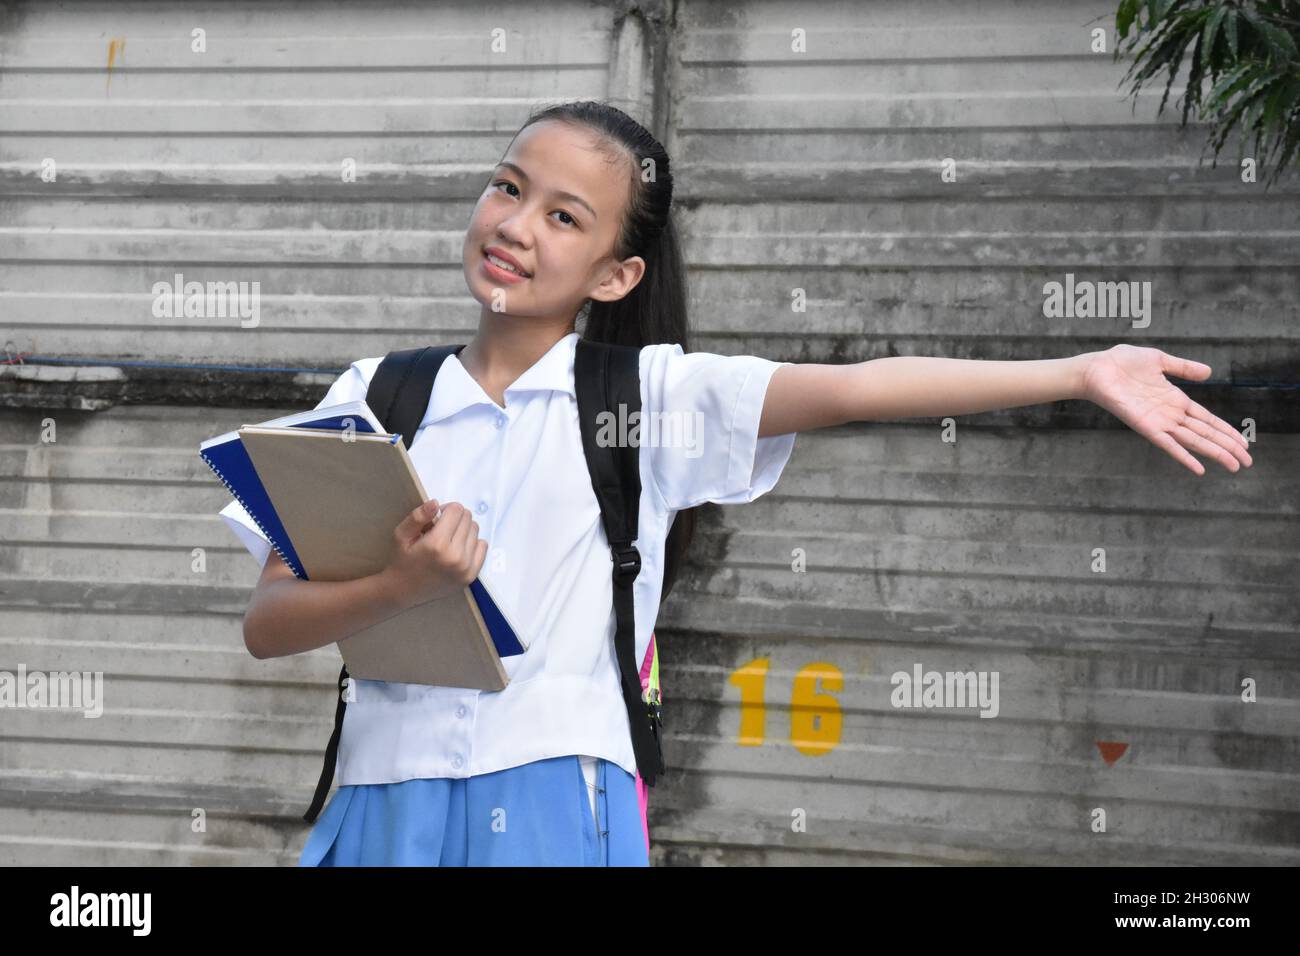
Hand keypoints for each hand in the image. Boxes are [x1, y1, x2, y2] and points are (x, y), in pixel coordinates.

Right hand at [378, 500, 488, 609]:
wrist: (403, 591)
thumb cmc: (401, 560)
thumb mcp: (401, 534)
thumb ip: (418, 516)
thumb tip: (435, 502)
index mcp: (437, 543)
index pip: (456, 510)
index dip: (446, 509)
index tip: (437, 518)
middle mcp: (455, 556)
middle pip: (468, 518)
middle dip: (455, 518)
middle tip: (441, 529)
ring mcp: (466, 567)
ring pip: (475, 530)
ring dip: (463, 530)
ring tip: (448, 540)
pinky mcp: (471, 575)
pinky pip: (483, 546)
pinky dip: (472, 543)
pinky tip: (458, 548)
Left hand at [1079, 345, 1251, 475]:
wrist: (1097, 368)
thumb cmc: (1123, 363)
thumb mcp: (1160, 361)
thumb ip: (1183, 368)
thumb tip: (1209, 372)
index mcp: (1175, 400)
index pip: (1207, 419)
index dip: (1226, 431)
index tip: (1244, 443)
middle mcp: (1170, 414)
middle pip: (1205, 434)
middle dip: (1227, 447)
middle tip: (1247, 462)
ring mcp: (1158, 422)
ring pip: (1193, 441)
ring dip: (1214, 453)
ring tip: (1234, 466)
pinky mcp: (1145, 426)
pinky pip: (1168, 444)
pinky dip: (1184, 456)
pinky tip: (1200, 469)